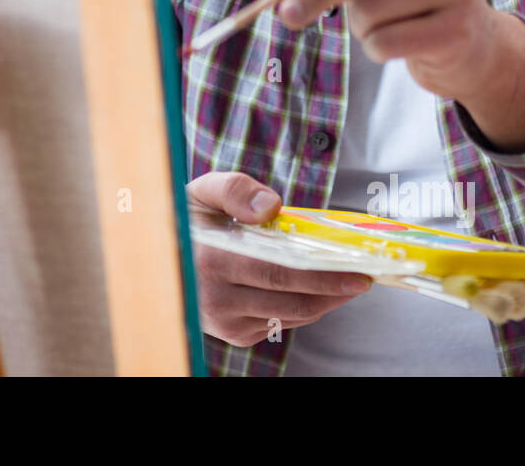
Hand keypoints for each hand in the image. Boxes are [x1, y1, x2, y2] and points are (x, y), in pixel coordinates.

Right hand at [187, 171, 372, 347]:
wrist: (159, 255)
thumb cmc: (188, 217)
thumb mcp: (203, 190)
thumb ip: (235, 190)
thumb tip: (271, 207)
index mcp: (209, 261)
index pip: (279, 274)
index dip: (324, 276)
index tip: (359, 272)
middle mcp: (215, 300)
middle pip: (293, 301)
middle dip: (335, 291)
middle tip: (365, 277)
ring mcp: (224, 323)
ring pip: (292, 317)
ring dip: (325, 301)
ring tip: (348, 281)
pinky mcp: (233, 335)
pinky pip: (281, 323)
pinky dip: (303, 307)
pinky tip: (315, 289)